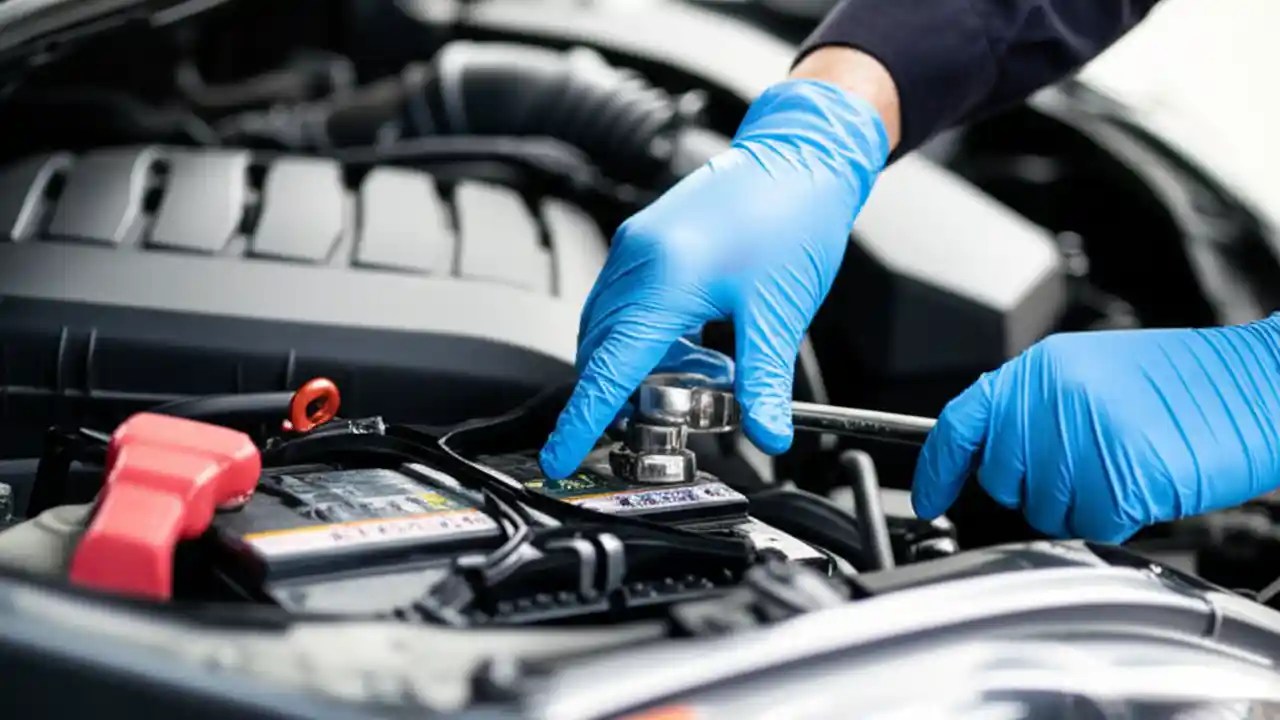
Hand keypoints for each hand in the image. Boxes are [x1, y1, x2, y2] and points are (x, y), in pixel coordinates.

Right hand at [538, 79, 889, 478]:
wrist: (803, 155)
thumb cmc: (793, 216)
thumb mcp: (780, 313)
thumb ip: (764, 383)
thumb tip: (767, 431)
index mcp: (664, 279)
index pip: (608, 369)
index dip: (581, 420)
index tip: (559, 457)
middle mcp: (637, 260)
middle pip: (601, 352)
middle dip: (620, 397)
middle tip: (666, 423)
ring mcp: (636, 248)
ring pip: (610, 331)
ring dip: (636, 367)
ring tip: (696, 384)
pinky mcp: (646, 244)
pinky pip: (624, 306)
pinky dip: (646, 339)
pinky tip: (692, 350)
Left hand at [912, 318, 1279, 542]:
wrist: (1260, 381)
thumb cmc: (1188, 384)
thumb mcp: (1093, 373)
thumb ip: (1036, 408)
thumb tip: (993, 454)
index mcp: (1040, 369)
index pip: (962, 422)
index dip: (937, 468)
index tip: (928, 497)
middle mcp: (1052, 399)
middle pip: (1004, 481)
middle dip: (1038, 489)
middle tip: (1089, 467)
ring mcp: (1084, 437)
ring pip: (1045, 510)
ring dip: (1081, 506)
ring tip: (1124, 468)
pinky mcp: (1121, 477)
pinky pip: (1091, 526)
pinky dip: (1116, 519)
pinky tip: (1143, 485)